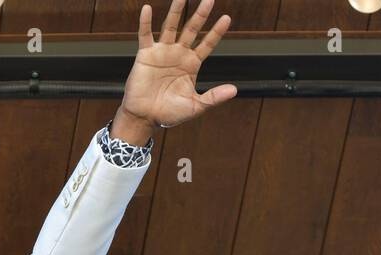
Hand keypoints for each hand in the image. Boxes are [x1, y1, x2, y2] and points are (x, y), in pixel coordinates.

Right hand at [115, 0, 236, 138]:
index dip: (217, 32)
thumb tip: (234, 90)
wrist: (145, 117)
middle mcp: (178, 54)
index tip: (227, 18)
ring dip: (176, 11)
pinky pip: (145, 35)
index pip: (207, 44)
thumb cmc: (169, 113)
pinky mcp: (146, 54)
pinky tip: (148, 9)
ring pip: (171, 26)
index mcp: (192, 64)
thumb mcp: (195, 106)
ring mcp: (162, 52)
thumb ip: (214, 97)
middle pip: (191, 29)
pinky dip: (146, 22)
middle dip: (200, 14)